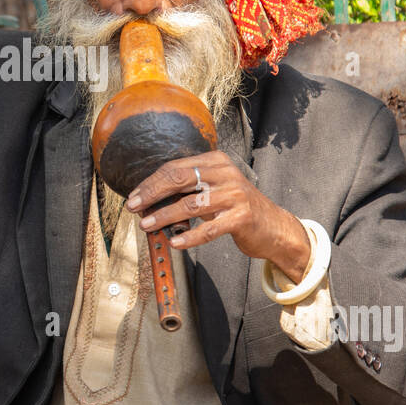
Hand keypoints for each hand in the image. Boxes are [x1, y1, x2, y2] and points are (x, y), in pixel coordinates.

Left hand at [124, 150, 312, 282]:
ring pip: (191, 205)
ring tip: (146, 225)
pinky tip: (174, 242)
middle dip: (152, 194)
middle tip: (133, 207)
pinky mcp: (241, 217)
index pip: (176, 167)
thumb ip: (189, 188)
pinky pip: (209, 229)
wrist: (272, 226)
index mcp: (215, 162)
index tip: (134, 196)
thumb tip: (149, 198)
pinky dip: (189, 237)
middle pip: (180, 179)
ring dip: (164, 216)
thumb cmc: (235, 208)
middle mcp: (226, 173)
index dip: (151, 182)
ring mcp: (235, 195)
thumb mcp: (213, 190)